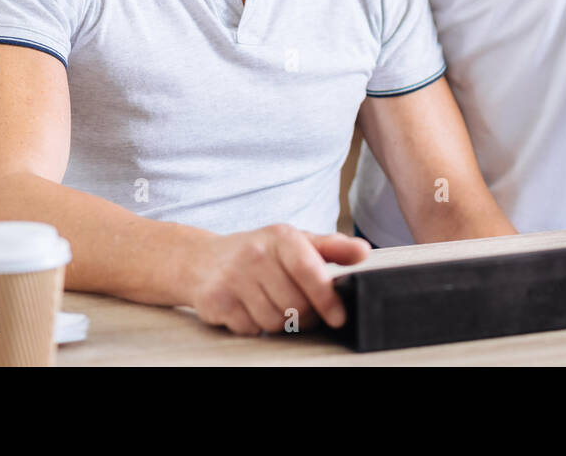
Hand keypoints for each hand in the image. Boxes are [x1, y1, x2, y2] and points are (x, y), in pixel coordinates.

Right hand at [188, 224, 369, 333]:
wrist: (202, 260)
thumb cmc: (259, 252)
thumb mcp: (296, 242)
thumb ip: (332, 248)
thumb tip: (363, 251)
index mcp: (282, 237)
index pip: (309, 270)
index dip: (327, 297)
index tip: (339, 317)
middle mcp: (256, 254)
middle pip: (295, 305)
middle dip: (305, 315)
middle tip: (300, 309)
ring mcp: (233, 277)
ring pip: (274, 321)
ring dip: (280, 322)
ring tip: (272, 304)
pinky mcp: (216, 301)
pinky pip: (250, 329)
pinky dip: (255, 326)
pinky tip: (250, 309)